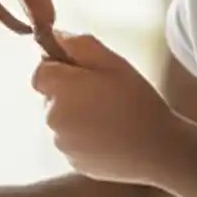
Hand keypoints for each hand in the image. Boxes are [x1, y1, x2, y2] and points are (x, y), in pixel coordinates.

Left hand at [31, 32, 176, 186]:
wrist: (157, 148)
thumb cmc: (137, 101)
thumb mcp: (114, 63)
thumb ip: (80, 45)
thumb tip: (55, 36)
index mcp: (61, 88)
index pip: (40, 72)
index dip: (59, 69)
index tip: (84, 73)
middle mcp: (53, 116)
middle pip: (50, 97)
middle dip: (69, 92)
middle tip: (103, 94)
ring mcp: (61, 142)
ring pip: (61, 120)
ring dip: (76, 115)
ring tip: (110, 117)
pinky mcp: (72, 160)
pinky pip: (71, 142)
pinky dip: (84, 137)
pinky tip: (109, 136)